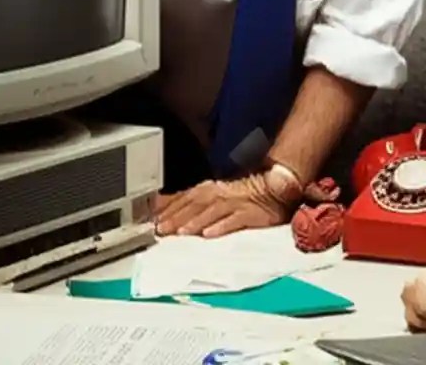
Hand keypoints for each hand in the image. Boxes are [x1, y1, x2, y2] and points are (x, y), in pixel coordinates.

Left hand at [153, 170, 294, 237]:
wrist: (274, 190)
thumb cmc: (240, 198)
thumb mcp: (211, 197)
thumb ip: (186, 202)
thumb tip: (158, 205)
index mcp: (207, 191)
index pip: (183, 199)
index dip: (166, 209)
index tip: (151, 220)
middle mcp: (218, 195)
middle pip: (194, 205)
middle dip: (176, 217)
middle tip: (161, 229)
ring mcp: (234, 204)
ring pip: (211, 212)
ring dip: (195, 221)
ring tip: (182, 232)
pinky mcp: (250, 214)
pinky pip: (234, 220)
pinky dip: (221, 226)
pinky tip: (210, 234)